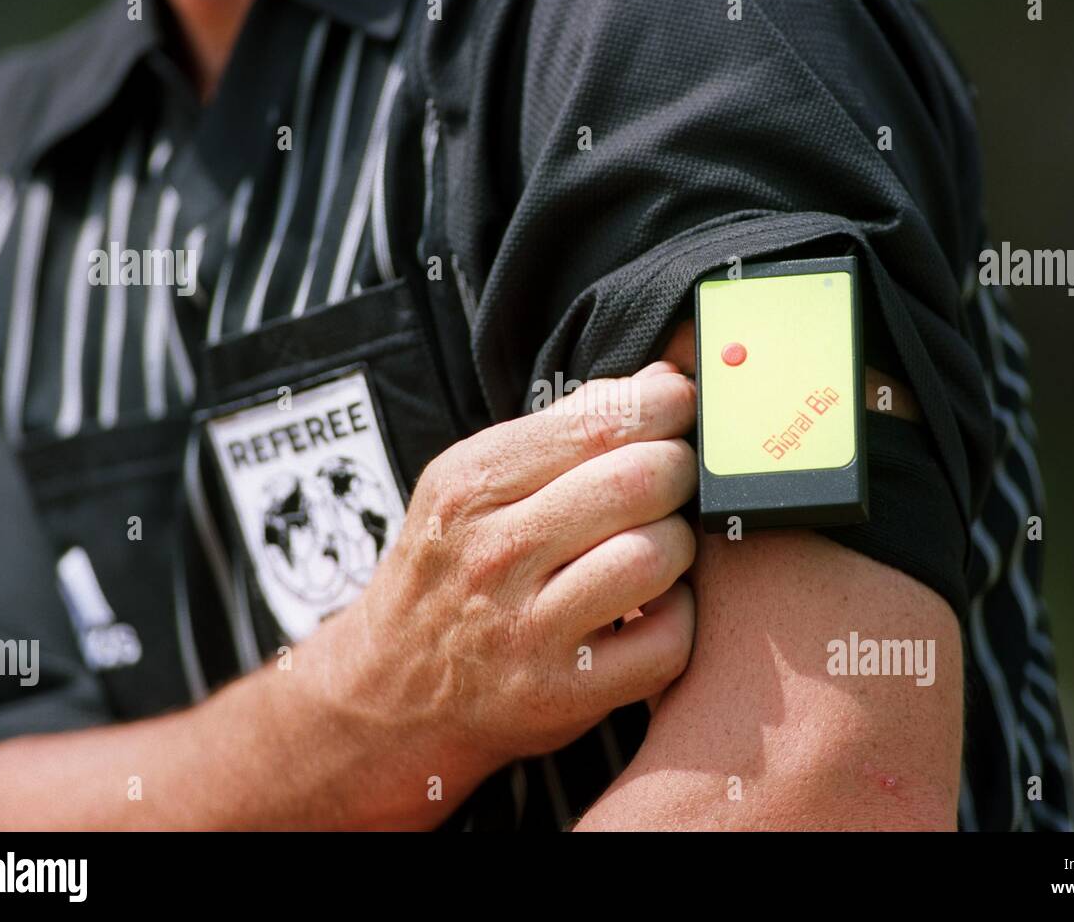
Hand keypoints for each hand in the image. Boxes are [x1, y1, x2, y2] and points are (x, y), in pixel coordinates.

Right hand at [340, 362, 697, 777]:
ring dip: (679, 544)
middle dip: (679, 470)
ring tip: (657, 545)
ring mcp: (528, 629)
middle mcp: (495, 554)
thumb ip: (568, 424)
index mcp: (472, 484)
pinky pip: (668, 641)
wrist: (393, 686)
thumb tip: (665, 381)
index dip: (664, 408)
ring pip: (657, 557)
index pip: (600, 422)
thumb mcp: (475, 481)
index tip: (678, 411)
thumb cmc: (453, 566)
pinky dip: (679, 619)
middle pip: (640, 482)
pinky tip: (652, 608)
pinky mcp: (564, 692)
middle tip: (674, 479)